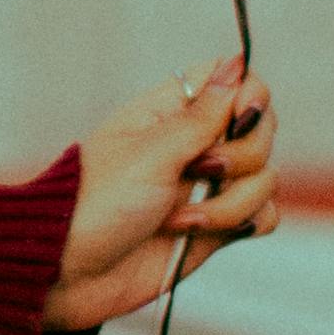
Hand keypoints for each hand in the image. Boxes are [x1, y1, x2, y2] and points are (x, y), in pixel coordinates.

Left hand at [44, 55, 278, 330]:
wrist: (69, 272)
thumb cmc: (96, 204)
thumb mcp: (150, 153)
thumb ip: (202, 115)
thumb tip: (236, 62)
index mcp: (170, 113)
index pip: (233, 81)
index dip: (249, 95)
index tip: (238, 117)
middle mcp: (194, 147)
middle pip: (260, 130)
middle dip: (241, 156)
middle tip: (199, 171)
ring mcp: (206, 189)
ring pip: (264, 178)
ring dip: (230, 202)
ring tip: (178, 219)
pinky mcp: (214, 228)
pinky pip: (261, 215)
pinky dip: (240, 223)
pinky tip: (196, 233)